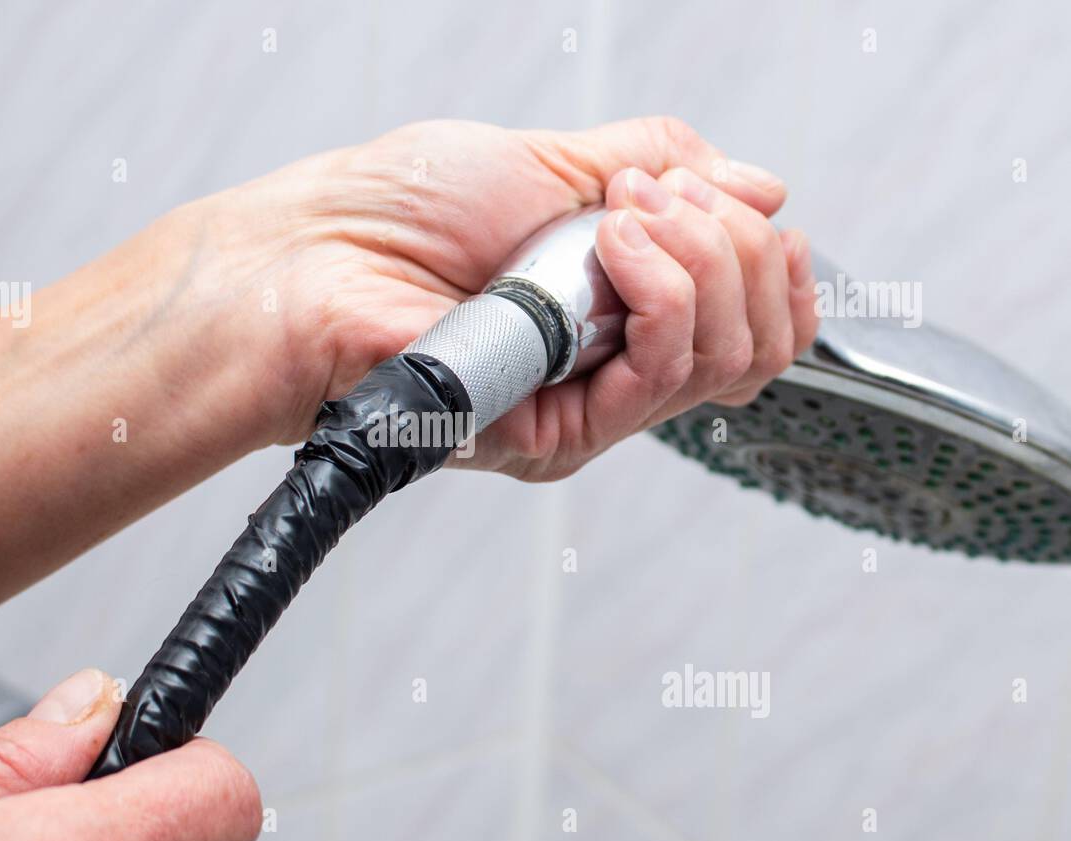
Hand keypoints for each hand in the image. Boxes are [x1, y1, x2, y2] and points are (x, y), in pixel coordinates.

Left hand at [191, 117, 816, 479]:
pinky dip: (664, 287)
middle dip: (735, 242)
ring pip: (729, 357)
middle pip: (758, 342)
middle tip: (646, 196)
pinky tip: (614, 245)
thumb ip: (666, 169)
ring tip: (621, 214)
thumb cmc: (402, 209)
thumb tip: (766, 188)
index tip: (715, 195)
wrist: (315, 257)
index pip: (753, 322)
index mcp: (619, 314)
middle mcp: (613, 370)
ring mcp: (590, 408)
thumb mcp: (554, 161)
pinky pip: (665, 371)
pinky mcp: (560, 434)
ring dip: (702, 255)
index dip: (770, 260)